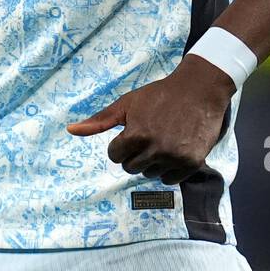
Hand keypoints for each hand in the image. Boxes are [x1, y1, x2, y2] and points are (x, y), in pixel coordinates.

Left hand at [66, 55, 235, 184]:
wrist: (199, 90)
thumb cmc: (159, 95)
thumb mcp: (127, 104)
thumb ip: (99, 121)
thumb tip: (70, 130)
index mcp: (137, 134)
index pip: (115, 156)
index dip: (121, 144)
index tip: (133, 131)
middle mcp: (155, 148)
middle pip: (131, 168)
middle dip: (135, 154)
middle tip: (148, 136)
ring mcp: (175, 157)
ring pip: (150, 175)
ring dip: (152, 162)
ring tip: (163, 140)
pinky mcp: (192, 163)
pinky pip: (169, 180)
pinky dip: (168, 169)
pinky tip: (173, 150)